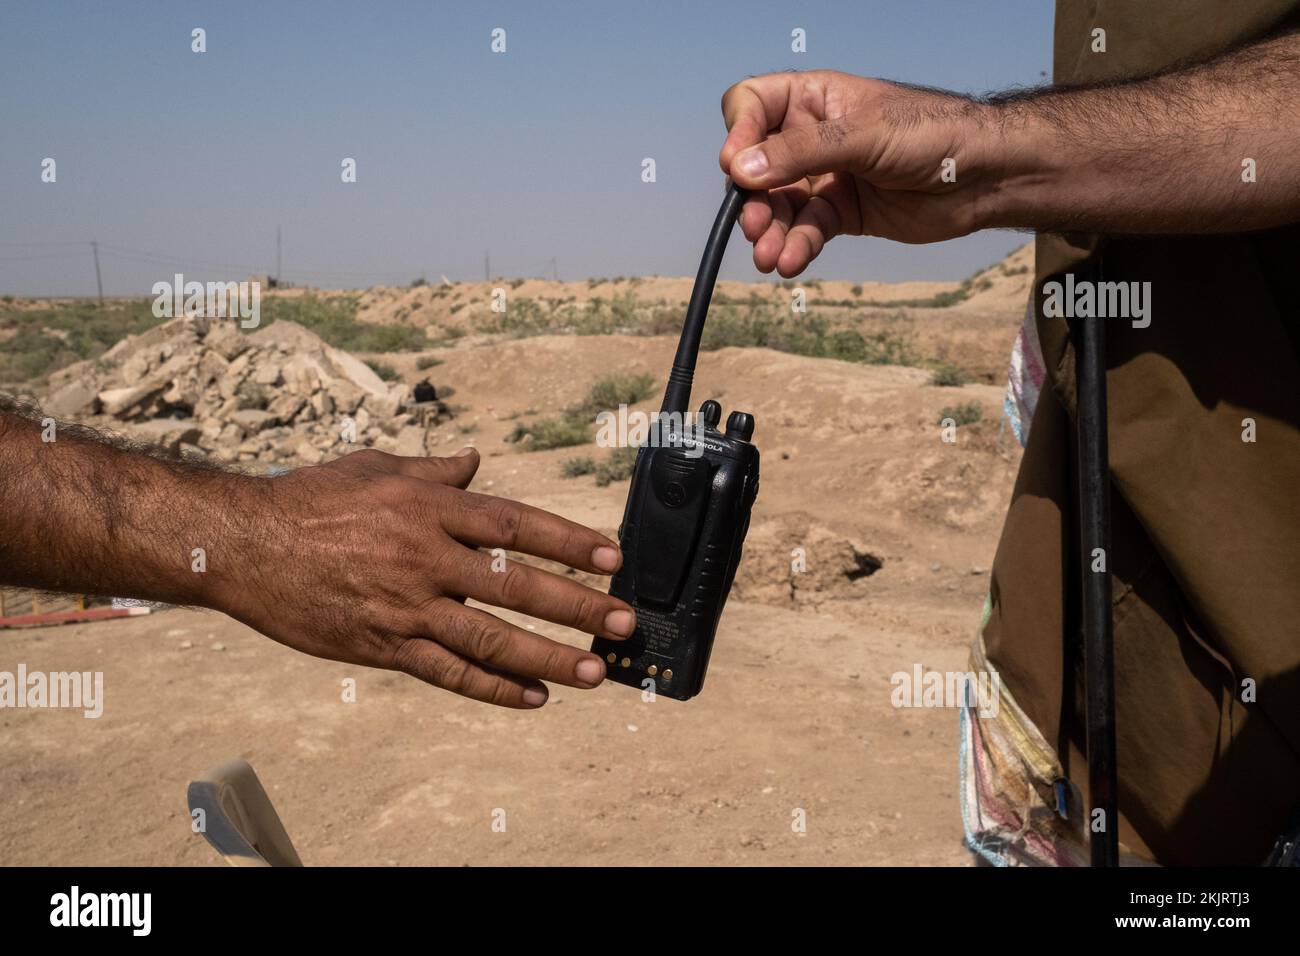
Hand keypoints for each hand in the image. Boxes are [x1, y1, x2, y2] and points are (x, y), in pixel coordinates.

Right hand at [213, 447, 635, 708]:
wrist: (242, 545)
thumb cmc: (310, 499)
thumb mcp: (376, 468)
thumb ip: (434, 471)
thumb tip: (475, 461)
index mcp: (429, 508)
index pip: (516, 526)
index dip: (570, 542)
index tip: (613, 558)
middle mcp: (425, 556)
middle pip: (517, 585)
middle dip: (578, 606)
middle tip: (623, 623)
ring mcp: (406, 605)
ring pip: (490, 637)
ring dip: (549, 657)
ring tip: (595, 671)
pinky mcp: (384, 645)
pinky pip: (448, 672)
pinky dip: (492, 687)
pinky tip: (532, 698)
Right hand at [719, 70, 1000, 274]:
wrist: (983, 177)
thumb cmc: (933, 134)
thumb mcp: (864, 135)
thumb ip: (802, 152)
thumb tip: (741, 170)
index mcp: (815, 99)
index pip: (753, 105)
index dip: (739, 134)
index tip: (738, 166)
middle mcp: (813, 136)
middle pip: (757, 165)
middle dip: (753, 199)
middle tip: (754, 225)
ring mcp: (825, 176)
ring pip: (778, 205)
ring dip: (769, 231)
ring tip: (769, 256)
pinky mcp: (841, 213)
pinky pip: (806, 230)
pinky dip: (796, 246)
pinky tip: (791, 262)